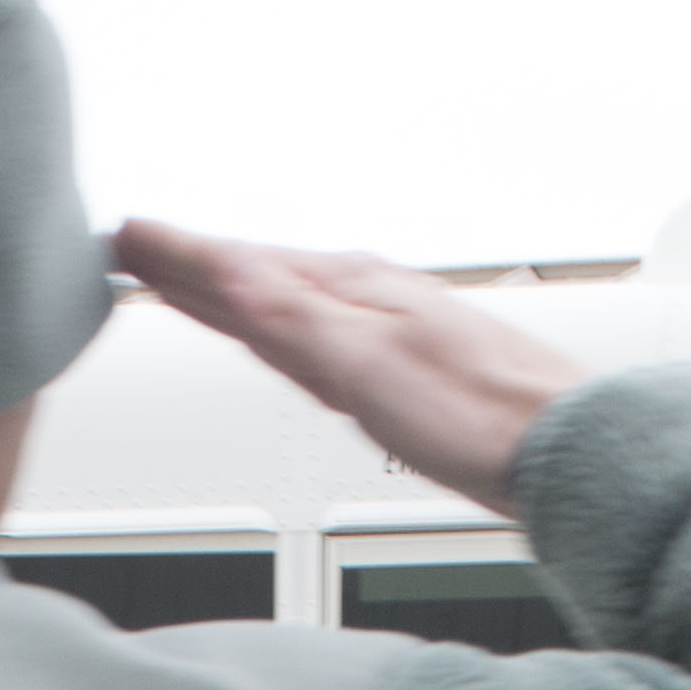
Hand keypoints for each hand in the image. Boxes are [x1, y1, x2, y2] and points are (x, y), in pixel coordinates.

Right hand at [109, 221, 595, 511]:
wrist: (564, 451)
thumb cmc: (477, 417)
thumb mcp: (363, 367)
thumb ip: (290, 319)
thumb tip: (222, 268)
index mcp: (350, 289)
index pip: (241, 267)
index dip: (179, 257)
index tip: (126, 238)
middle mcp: (369, 299)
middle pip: (260, 277)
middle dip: (197, 266)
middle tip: (139, 249)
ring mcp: (389, 330)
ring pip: (288, 302)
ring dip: (235, 292)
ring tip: (191, 282)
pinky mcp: (409, 366)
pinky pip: (320, 332)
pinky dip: (283, 325)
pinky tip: (288, 332)